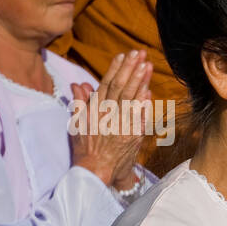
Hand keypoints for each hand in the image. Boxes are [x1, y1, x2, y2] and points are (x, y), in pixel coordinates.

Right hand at [69, 50, 153, 185]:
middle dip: (130, 69)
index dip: (115, 69)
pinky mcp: (130, 137)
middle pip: (120, 87)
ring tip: (147, 65)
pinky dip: (143, 105)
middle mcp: (107, 115)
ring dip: (140, 81)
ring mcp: (120, 125)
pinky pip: (138, 118)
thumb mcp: (78, 123)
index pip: (106, 84)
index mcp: (94, 110)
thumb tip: (79, 84)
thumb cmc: (86, 149)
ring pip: (130, 99)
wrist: (95, 172)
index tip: (123, 55)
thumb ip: (79, 102)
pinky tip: (149, 92)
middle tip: (139, 53)